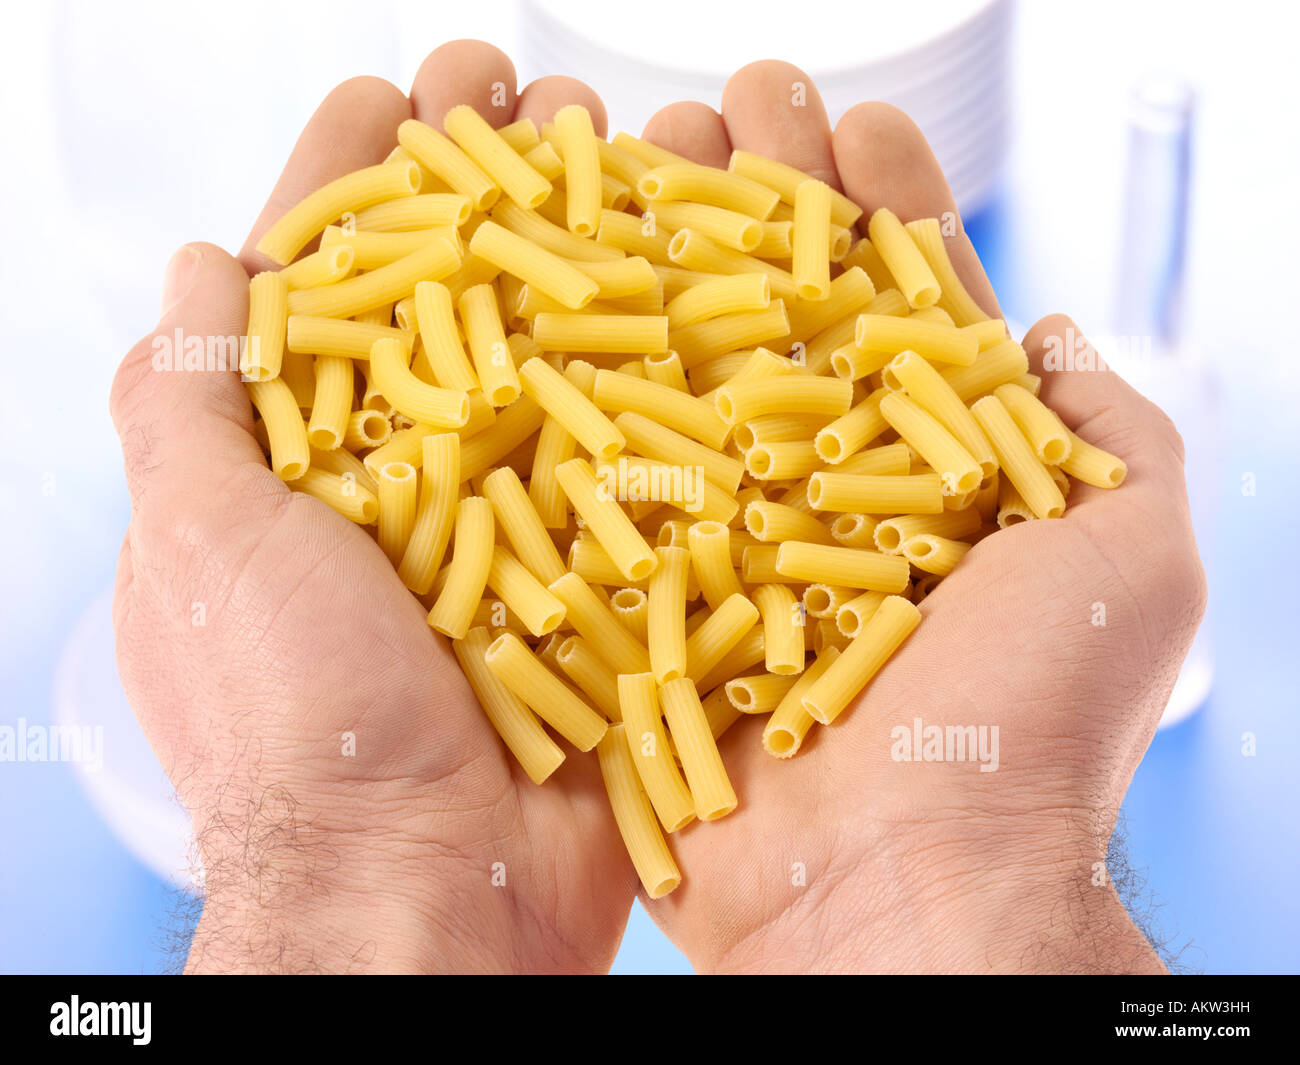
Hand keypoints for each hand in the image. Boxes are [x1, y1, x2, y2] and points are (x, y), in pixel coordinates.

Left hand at [110, 41, 635, 973]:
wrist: (432, 891)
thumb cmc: (298, 733)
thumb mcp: (205, 554)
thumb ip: (185, 410)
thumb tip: (189, 275)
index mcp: (305, 465)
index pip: (320, 282)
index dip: (354, 178)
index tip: (397, 92)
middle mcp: (413, 479)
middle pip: (454, 296)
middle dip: (493, 184)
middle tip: (541, 93)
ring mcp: (515, 520)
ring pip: (557, 354)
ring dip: (594, 249)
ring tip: (640, 154)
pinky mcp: (600, 569)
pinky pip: (640, 449)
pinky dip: (671, 372)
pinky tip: (709, 293)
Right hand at [636, 63, 1206, 972]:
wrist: (894, 888)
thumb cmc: (1024, 728)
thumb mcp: (1128, 558)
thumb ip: (1110, 432)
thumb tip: (1050, 336)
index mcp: (931, 469)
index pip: (898, 303)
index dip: (871, 205)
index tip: (843, 121)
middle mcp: (818, 488)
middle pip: (772, 315)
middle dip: (744, 202)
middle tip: (704, 110)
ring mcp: (721, 533)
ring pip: (677, 372)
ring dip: (649, 261)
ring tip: (614, 156)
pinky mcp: (638, 590)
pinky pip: (594, 478)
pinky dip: (567, 388)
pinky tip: (538, 295)